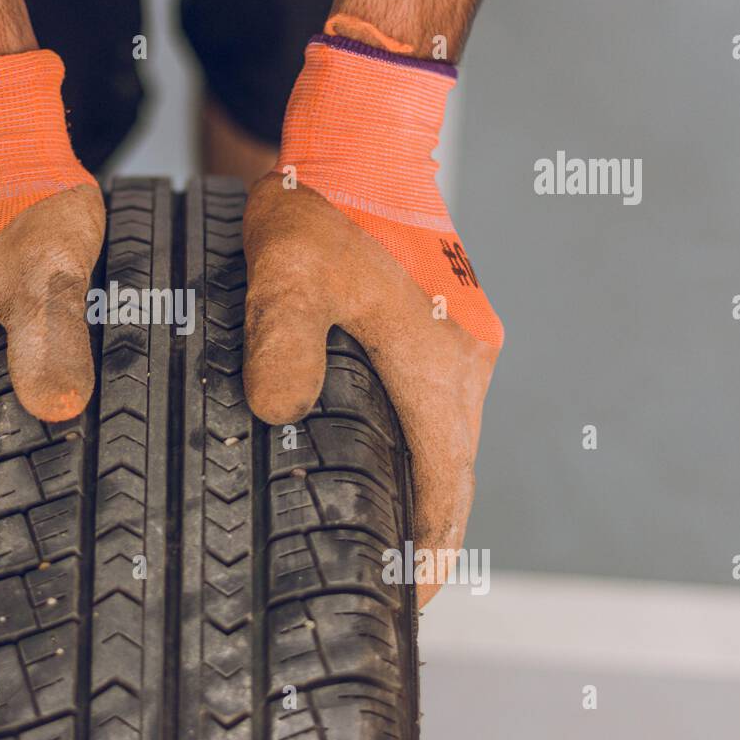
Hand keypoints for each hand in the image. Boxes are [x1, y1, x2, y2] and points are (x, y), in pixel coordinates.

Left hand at [242, 174, 498, 605]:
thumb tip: (277, 413)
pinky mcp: (442, 323)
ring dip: (421, 495)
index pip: (445, 489)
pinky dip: (416, 451)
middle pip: (454, 477)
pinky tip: (379, 460)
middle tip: (384, 588)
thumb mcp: (288, 274)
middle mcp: (463, 362)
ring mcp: (458, 341)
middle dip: (424, 538)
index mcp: (438, 367)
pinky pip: (435, 409)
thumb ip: (281, 342)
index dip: (424, 554)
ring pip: (447, 443)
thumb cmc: (326, 203)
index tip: (404, 603)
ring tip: (380, 540)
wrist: (362, 136)